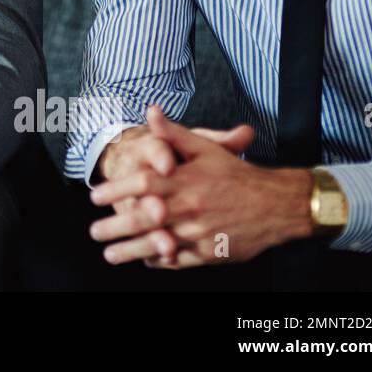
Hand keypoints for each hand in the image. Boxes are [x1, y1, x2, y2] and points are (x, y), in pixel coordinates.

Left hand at [90, 106, 312, 267]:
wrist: (277, 204)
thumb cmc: (236, 174)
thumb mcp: (204, 148)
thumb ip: (172, 133)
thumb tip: (150, 111)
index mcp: (186, 180)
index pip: (143, 183)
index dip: (117, 190)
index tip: (95, 197)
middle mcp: (191, 207)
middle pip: (146, 218)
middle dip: (116, 226)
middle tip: (94, 232)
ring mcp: (201, 233)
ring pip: (159, 244)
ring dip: (131, 250)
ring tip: (110, 254)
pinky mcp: (212, 253)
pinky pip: (180, 260)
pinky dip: (161, 261)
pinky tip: (145, 259)